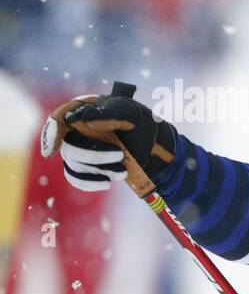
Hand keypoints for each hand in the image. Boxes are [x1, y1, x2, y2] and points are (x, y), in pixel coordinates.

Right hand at [44, 82, 176, 194]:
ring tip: (123, 170)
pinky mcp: (83, 165)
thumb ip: (111, 112)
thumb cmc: (141, 124)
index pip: (59, 119)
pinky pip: (75, 177)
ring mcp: (76, 148)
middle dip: (94, 156)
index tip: (52, 151)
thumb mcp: (132, 114)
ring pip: (74, 164)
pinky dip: (89, 183)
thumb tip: (85, 120)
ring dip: (99, 170)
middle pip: (69, 146)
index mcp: (83, 110)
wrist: (152, 145)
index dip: (52, 134)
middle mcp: (75, 129)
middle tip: (120, 156)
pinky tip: (107, 183)